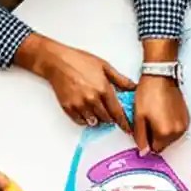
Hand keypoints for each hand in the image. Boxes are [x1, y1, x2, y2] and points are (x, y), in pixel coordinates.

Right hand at [17, 34, 134, 130]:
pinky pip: (80, 121)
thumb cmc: (80, 61)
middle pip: (106, 119)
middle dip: (110, 118)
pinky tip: (86, 111)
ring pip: (93, 121)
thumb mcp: (104, 66)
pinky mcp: (68, 107)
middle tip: (109, 113)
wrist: (57, 61)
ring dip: (98, 119)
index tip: (127, 129)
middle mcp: (92, 99)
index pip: (117, 112)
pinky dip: (85, 119)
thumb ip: (120, 79)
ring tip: (97, 110)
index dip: (124, 122)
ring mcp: (79, 104)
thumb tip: (134, 87)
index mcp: (103, 89)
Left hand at [133, 76, 189, 154]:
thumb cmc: (148, 94)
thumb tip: (144, 152)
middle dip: (155, 137)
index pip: (154, 149)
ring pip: (170, 138)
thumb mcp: (138, 117)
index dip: (146, 141)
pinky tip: (164, 113)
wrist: (160, 77)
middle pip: (164, 144)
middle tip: (148, 120)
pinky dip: (170, 125)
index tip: (143, 130)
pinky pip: (176, 129)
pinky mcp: (186, 118)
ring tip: (156, 115)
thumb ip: (140, 137)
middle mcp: (177, 132)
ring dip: (163, 131)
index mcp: (164, 133)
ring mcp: (183, 125)